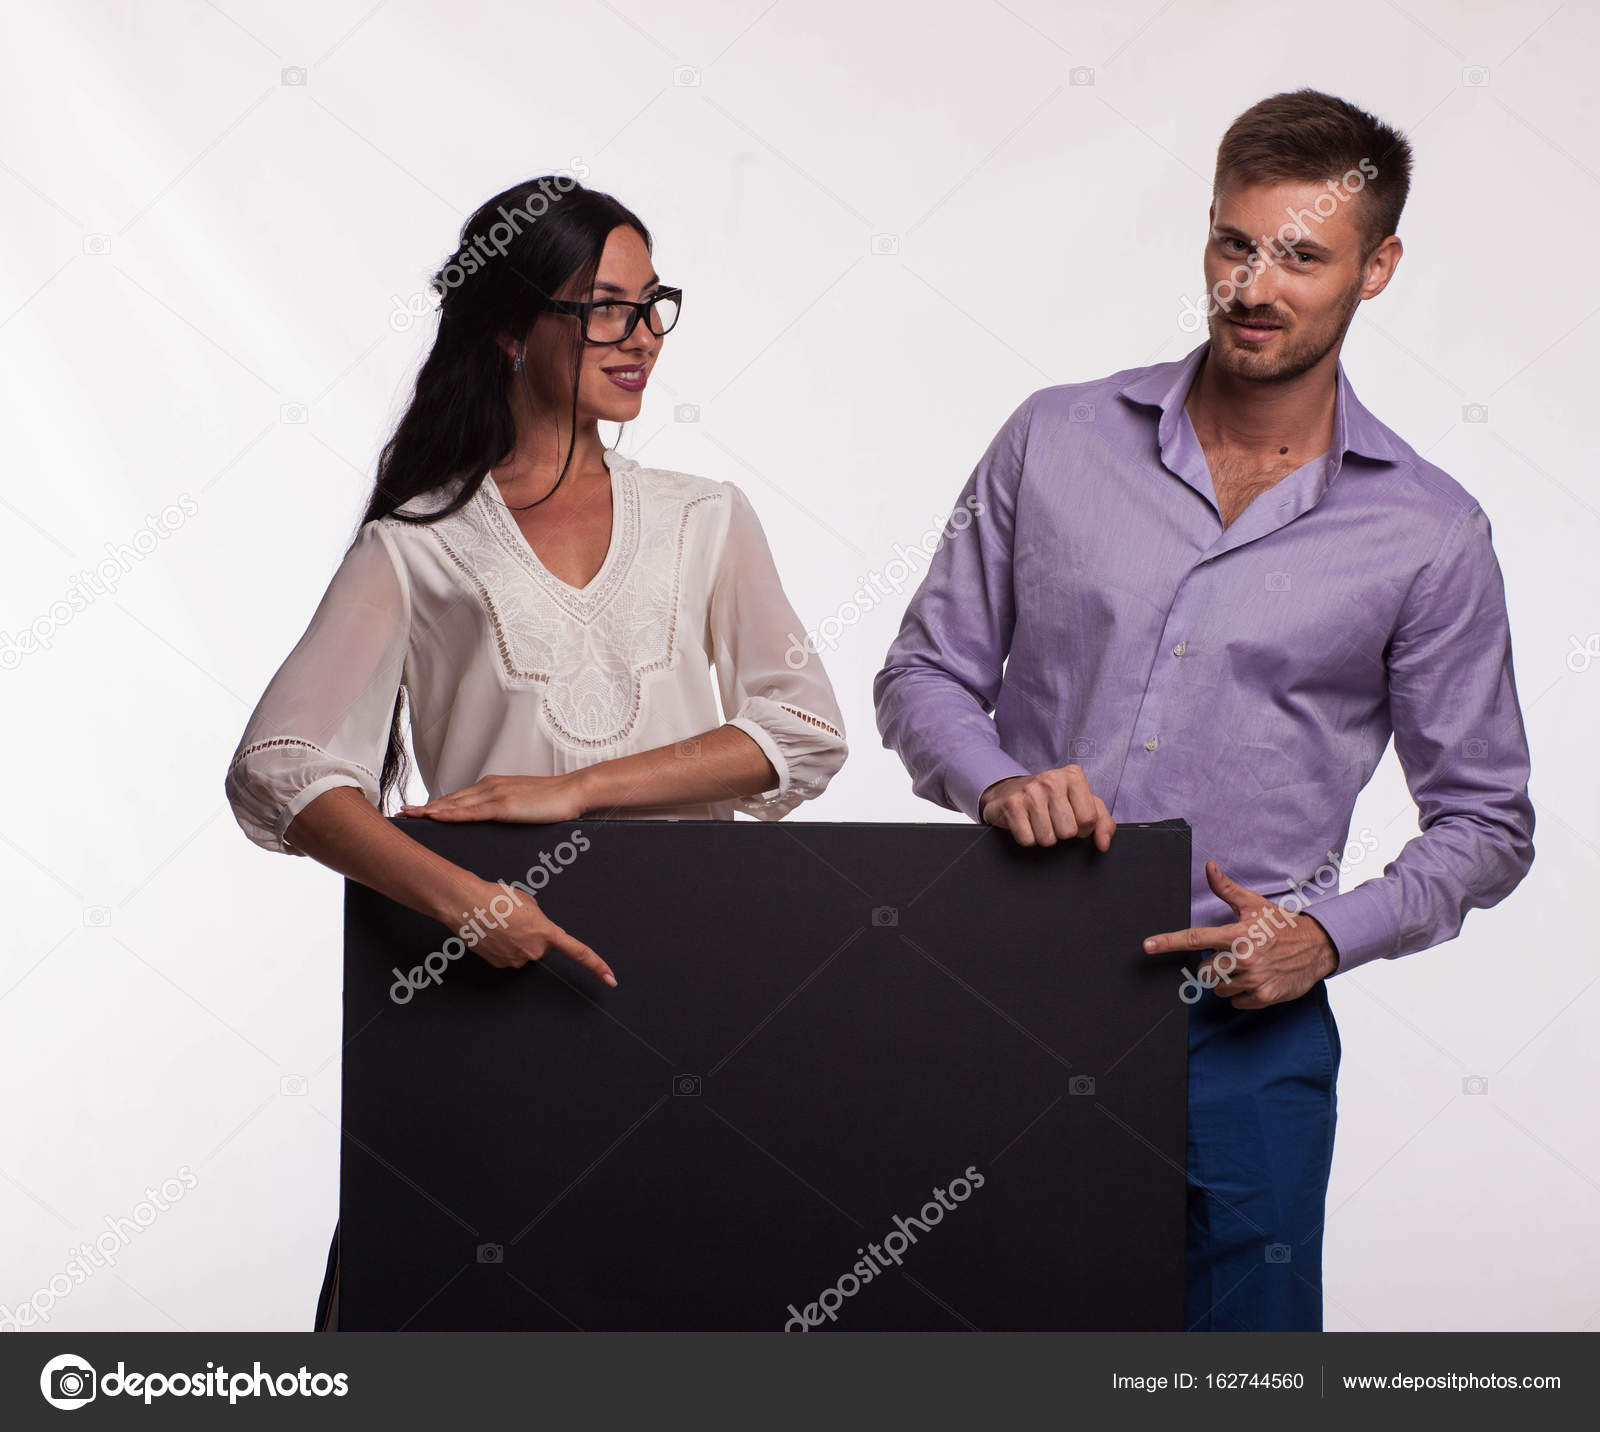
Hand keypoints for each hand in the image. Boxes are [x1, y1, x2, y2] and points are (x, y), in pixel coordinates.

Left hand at [401, 772, 586, 823]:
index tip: (418, 810)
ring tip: (410, 815)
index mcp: (494, 787)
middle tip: (403, 812)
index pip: (459, 797)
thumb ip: (508, 810)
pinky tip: (435, 816)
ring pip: (455, 803)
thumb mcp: (525, 805)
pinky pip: (470, 811)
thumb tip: (498, 822)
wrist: (574, 792)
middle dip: (425, 806)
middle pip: (450, 799)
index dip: (437, 804)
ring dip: (430, 809)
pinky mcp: (503, 805)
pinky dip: (450, 813)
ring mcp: (495, 794)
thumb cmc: (554, 801)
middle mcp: (489, 787)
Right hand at [463, 877, 616, 987]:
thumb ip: (539, 918)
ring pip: (524, 952)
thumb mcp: (528, 902)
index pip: (579, 952)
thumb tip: (535, 929)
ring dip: (516, 940)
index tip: (611, 979)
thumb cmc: (497, 899)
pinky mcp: (501, 965)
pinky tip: (492, 933)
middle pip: (541, 947)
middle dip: (533, 935)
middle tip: (516, 919)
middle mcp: (535, 951)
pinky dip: (502, 946)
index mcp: (547, 932)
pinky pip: (508, 956)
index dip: (597, 966)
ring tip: (500, 924)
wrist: (468, 906)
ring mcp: (517, 961)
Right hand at [979, 765, 1115, 849]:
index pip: (1089, 819)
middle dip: (1062, 833)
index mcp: (1074, 776)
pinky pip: (1028, 840)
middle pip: (1068, 831)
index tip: (1073, 818)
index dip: (1083, 828)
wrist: (1009, 792)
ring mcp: (1030, 791)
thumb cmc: (1051, 799)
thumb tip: (1103, 843)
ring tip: (1039, 821)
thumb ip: (1102, 822)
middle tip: (1054, 820)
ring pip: (1048, 839)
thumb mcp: (1082, 804)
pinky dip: (1028, 838)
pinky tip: (1026, 823)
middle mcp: (1052, 780)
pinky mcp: (1012, 805)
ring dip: (1044, 836)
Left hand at [1141, 859, 1337, 1008]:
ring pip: (1218, 988)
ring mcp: (1255, 979)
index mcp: (1237, 934)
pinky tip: (1254, 980)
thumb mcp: (1253, 904)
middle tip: (1229, 957)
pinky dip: (1240, 994)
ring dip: (1226, 981)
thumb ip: (1226, 889)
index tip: (1147, 946)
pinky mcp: (1265, 997)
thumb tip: (1208, 866)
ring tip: (1244, 967)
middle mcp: (1244, 958)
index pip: (1195, 938)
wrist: (1317, 947)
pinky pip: (1235, 1001)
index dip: (1169, 942)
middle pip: (1204, 971)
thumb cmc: (1280, 925)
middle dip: (1211, 966)